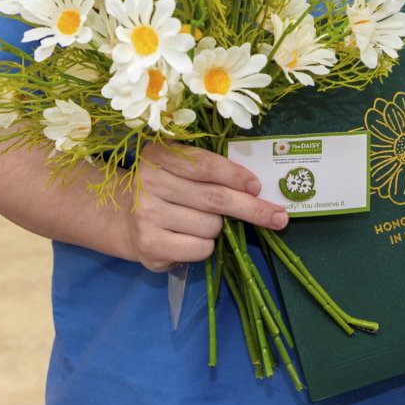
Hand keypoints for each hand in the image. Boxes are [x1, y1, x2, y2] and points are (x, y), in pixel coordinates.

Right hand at [119, 142, 288, 271]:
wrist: (126, 219)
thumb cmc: (166, 188)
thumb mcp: (179, 166)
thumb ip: (209, 167)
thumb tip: (256, 185)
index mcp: (158, 155)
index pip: (204, 165)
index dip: (235, 176)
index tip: (257, 186)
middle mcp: (149, 182)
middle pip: (214, 198)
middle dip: (251, 208)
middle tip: (277, 217)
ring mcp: (147, 215)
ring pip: (210, 226)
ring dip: (219, 228)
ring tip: (204, 222)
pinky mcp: (151, 245)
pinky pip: (200, 249)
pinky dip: (207, 246)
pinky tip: (193, 238)